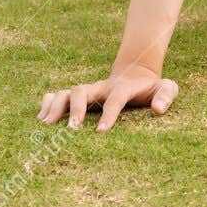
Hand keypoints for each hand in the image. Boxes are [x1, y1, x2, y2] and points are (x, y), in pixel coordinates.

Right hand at [38, 66, 179, 131]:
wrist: (137, 75)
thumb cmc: (152, 88)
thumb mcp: (167, 87)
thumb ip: (166, 95)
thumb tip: (159, 109)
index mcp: (123, 87)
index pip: (115, 99)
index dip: (109, 114)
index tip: (101, 132)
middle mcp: (102, 87)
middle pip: (83, 90)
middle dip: (75, 108)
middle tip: (70, 130)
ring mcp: (89, 90)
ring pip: (68, 92)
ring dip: (55, 106)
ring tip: (46, 125)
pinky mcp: (80, 95)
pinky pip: (58, 94)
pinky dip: (47, 102)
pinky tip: (40, 117)